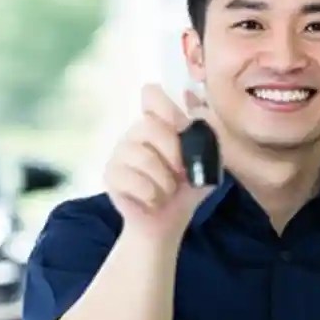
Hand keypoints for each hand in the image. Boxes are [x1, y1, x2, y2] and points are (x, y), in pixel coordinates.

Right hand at [103, 83, 217, 241]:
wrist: (168, 223)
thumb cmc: (186, 190)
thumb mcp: (208, 164)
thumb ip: (208, 141)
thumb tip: (197, 122)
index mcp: (159, 125)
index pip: (151, 96)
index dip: (165, 106)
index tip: (179, 126)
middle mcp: (136, 133)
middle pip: (150, 126)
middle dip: (173, 153)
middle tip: (180, 173)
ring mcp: (120, 153)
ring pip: (142, 156)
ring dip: (163, 180)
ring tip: (166, 191)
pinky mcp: (111, 175)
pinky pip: (132, 179)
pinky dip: (151, 194)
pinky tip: (152, 201)